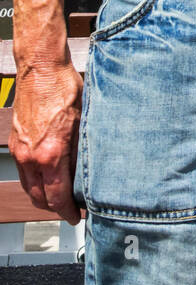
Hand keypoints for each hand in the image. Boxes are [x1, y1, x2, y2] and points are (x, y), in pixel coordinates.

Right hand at [10, 61, 82, 224]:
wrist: (41, 68)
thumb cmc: (64, 88)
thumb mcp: (85, 122)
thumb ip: (83, 152)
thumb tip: (90, 174)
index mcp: (51, 154)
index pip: (57, 197)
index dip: (67, 212)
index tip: (76, 217)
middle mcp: (31, 156)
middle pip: (39, 198)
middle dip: (54, 208)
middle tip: (70, 209)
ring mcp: (21, 150)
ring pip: (29, 187)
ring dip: (42, 196)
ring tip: (60, 196)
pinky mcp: (15, 142)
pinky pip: (23, 171)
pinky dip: (34, 181)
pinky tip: (47, 176)